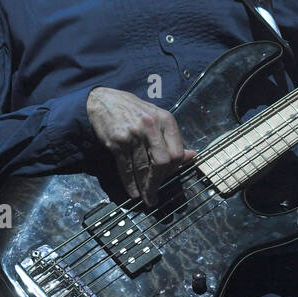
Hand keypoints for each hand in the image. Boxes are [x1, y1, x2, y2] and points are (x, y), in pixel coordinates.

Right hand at [86, 87, 196, 205]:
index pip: (177, 152)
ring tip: (146, 198)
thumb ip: (173, 138)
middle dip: (159, 182)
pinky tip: (133, 192)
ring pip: (143, 167)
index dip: (174, 169)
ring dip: (145, 187)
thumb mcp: (158, 118)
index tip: (168, 177)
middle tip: (155, 196)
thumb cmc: (135, 110)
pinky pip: (125, 167)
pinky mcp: (117, 141)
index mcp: (166, 120)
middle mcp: (151, 127)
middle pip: (162, 162)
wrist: (104, 99)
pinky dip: (130, 183)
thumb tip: (193, 156)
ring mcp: (133, 134)